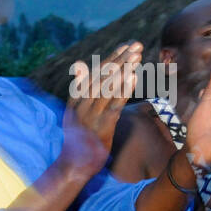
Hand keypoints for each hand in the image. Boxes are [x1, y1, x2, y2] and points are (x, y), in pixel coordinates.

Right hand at [64, 41, 141, 172]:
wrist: (73, 165)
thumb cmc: (78, 138)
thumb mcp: (75, 111)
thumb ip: (79, 88)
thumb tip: (78, 64)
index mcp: (75, 100)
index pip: (95, 74)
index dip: (111, 59)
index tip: (126, 46)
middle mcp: (81, 105)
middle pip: (102, 78)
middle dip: (120, 60)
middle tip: (137, 45)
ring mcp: (91, 116)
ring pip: (108, 89)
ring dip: (123, 71)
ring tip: (137, 56)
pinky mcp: (101, 127)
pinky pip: (114, 105)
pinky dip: (124, 90)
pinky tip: (134, 78)